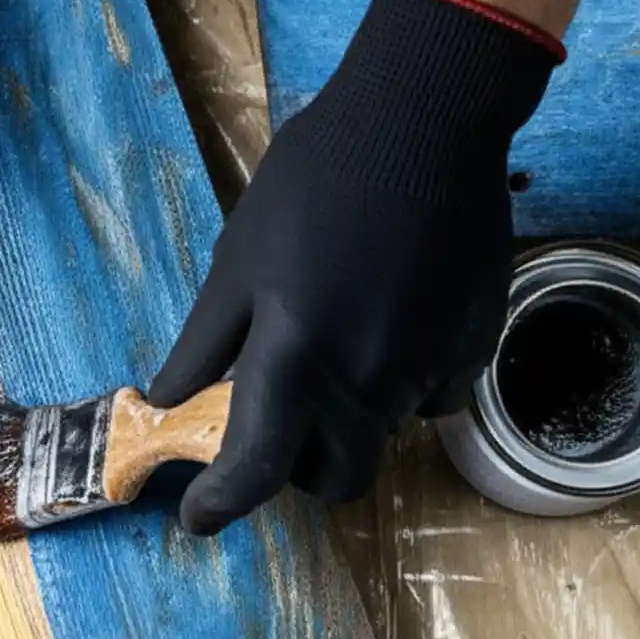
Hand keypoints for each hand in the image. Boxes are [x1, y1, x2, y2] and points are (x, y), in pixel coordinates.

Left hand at [149, 0, 561, 534]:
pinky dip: (399, 385)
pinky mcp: (474, 347)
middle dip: (298, 469)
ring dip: (347, 419)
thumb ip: (203, 343)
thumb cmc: (310, 184)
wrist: (422, 122)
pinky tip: (385, 323)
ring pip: (382, 437)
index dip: (220, 505)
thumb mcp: (236, 262)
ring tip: (331, 341)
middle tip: (275, 420)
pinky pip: (430, 398)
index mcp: (295, 361)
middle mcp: (367, 384)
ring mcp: (429, 370)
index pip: (255, 471)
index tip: (199, 516)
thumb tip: (165, 401)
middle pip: (335, 478)